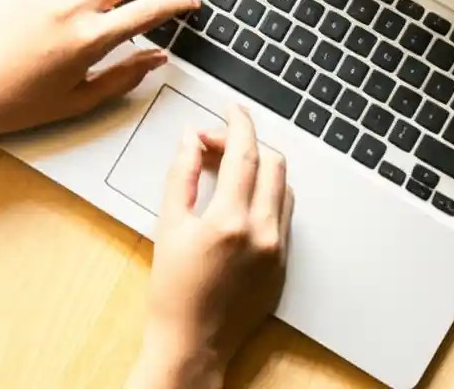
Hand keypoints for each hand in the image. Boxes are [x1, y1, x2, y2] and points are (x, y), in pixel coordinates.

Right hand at [129, 106, 294, 388]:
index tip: (231, 109)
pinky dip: (267, 198)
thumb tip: (190, 139)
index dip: (238, 123)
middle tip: (218, 145)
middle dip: (249, 144)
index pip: (245, 153)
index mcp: (231, 221)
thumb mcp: (168, 227)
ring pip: (283, 189)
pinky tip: (241, 203)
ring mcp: (278, 250)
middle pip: (273, 164)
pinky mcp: (283, 265)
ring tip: (230, 172)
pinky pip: (284, 217)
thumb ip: (182, 175)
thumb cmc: (173, 292)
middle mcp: (263, 233)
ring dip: (261, 170)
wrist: (193, 345)